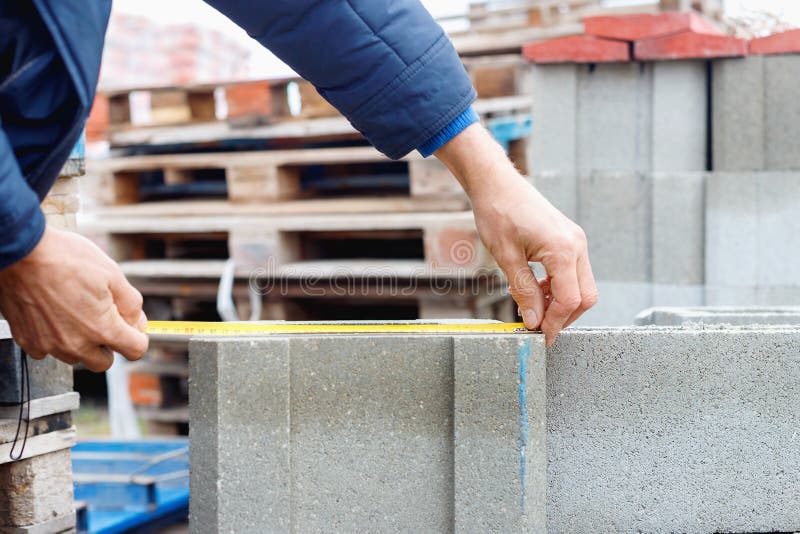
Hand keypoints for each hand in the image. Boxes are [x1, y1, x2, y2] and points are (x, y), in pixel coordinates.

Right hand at [0, 225, 147, 370]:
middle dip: (108, 344)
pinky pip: (47, 350)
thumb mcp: (112, 274)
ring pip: (74, 356)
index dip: (138, 337)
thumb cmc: (66, 258)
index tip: (132, 327)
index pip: (135, 350)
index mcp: (102, 328)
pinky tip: (53, 315)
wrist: (22, 251)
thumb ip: (131, 304)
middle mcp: (75, 344)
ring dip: (80, 342)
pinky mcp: (27, 340)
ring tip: (74, 311)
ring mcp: (49, 344)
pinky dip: (54, 338)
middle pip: (103, 362)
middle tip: (102, 319)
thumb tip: (139, 323)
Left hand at [435, 123, 597, 346]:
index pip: (569, 300)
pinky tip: (537, 290)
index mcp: (563, 249)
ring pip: (582, 286)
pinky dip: (559, 288)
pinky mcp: (569, 241)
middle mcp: (577, 245)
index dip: (555, 323)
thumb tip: (534, 321)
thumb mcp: (506, 257)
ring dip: (561, 303)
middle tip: (537, 327)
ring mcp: (576, 242)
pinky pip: (573, 273)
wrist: (497, 184)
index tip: (540, 337)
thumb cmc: (498, 213)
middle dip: (564, 316)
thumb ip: (523, 291)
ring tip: (533, 308)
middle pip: (585, 296)